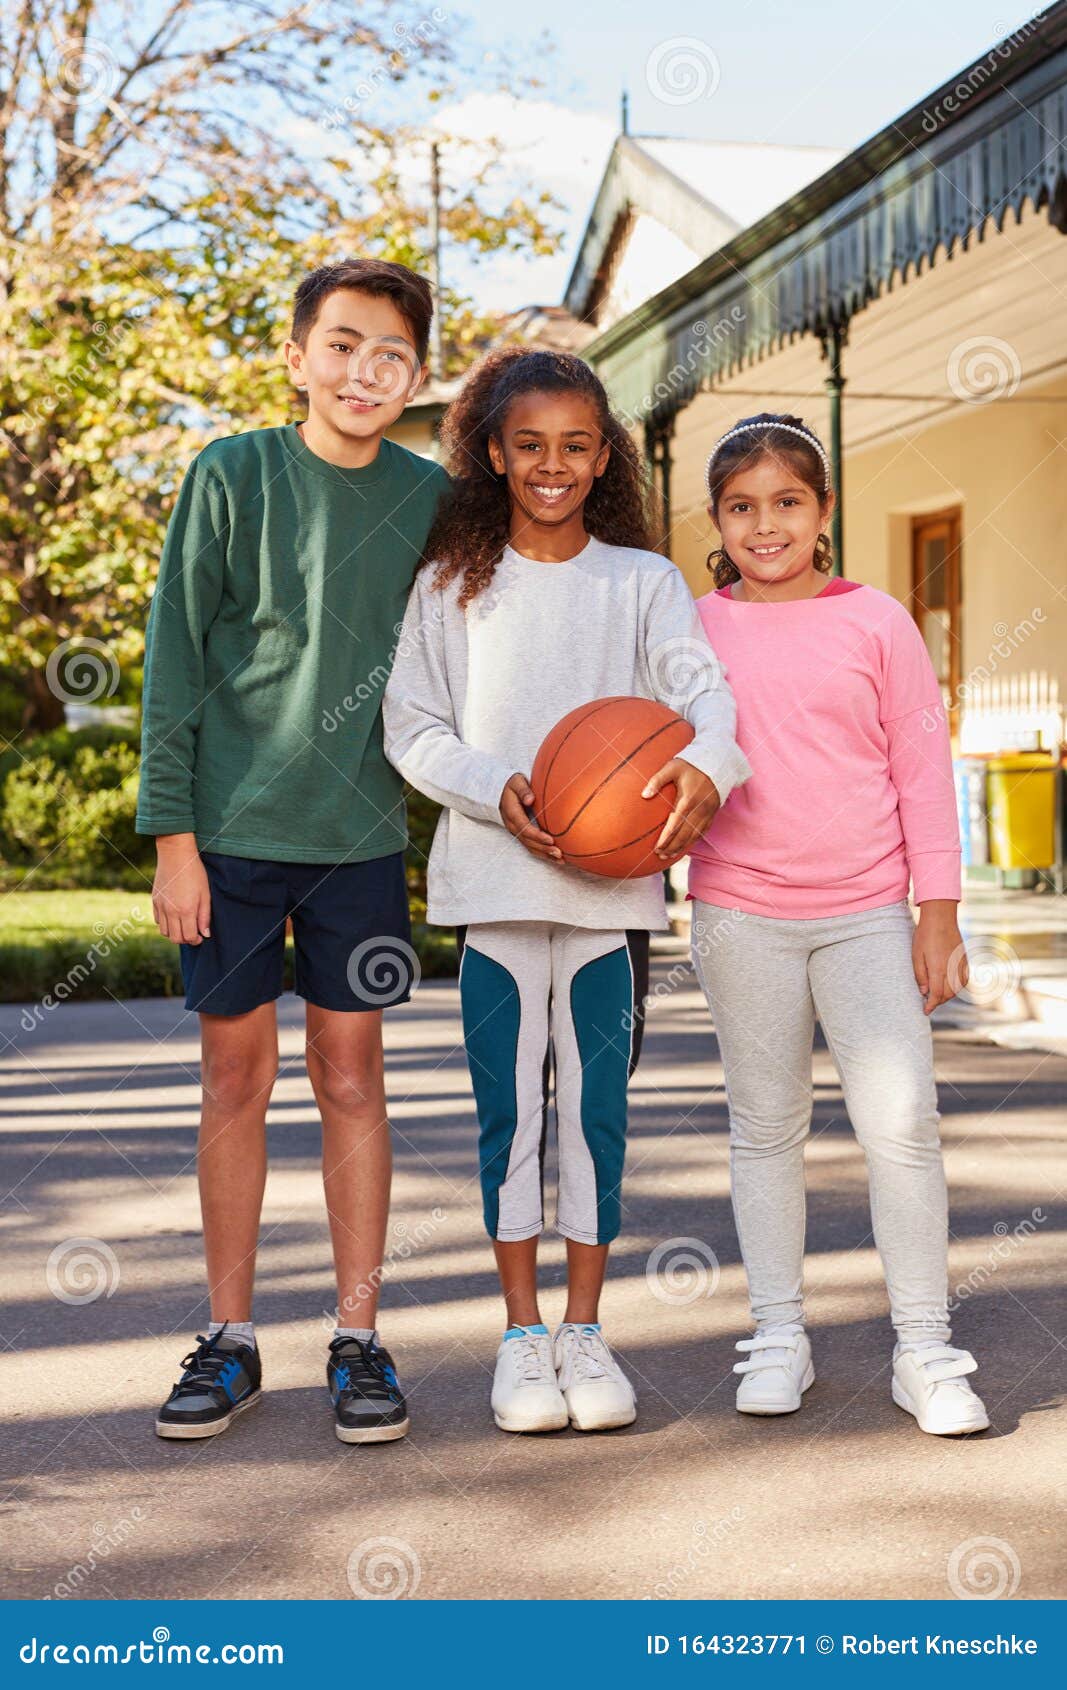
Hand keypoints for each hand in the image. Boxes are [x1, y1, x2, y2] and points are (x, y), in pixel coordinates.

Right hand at [152, 834, 211, 943]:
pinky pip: (158, 920)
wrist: (176, 855)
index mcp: (186, 910)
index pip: (189, 936)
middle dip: (185, 939)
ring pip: (164, 932)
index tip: (201, 937)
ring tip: (183, 926)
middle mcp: (171, 911)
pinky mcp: (154, 900)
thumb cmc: (195, 873)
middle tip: (193, 933)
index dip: (196, 940)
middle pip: (175, 938)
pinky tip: (174, 917)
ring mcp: (161, 906)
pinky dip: (165, 923)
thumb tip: (205, 934)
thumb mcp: (205, 894)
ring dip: (174, 933)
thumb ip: (205, 916)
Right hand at [500, 773, 562, 862]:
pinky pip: (532, 846)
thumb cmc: (513, 784)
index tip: (550, 840)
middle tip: (559, 853)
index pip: (524, 827)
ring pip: (530, 847)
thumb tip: (530, 799)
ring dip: (545, 855)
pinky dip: (543, 854)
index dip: (537, 835)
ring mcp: (517, 832)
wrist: (501, 791)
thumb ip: (523, 790)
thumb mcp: (517, 782)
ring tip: (560, 860)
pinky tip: (556, 858)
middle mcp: (513, 826)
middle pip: (528, 841)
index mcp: (512, 813)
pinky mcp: (522, 834)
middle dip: (543, 849)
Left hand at [642, 758, 721, 860]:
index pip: (675, 824)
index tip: (656, 847)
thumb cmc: (690, 765)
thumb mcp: (672, 767)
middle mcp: (699, 809)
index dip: (666, 838)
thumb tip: (644, 795)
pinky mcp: (712, 814)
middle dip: (672, 846)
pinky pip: (702, 832)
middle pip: (684, 834)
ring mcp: (707, 813)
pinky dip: (692, 841)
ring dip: (681, 847)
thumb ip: (657, 780)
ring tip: (669, 855)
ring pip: (694, 835)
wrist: (716, 763)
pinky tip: (684, 847)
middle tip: (660, 855)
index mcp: (688, 799)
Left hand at [913, 900, 966, 1014]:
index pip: (937, 995)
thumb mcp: (916, 956)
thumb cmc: (924, 936)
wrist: (941, 919)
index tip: (925, 1011)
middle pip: (948, 994)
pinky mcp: (964, 960)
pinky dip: (957, 987)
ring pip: (957, 989)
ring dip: (948, 995)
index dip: (931, 1005)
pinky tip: (950, 986)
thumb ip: (920, 976)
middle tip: (929, 1003)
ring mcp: (960, 964)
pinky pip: (964, 979)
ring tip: (938, 995)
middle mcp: (952, 969)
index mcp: (938, 969)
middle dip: (938, 1001)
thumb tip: (924, 992)